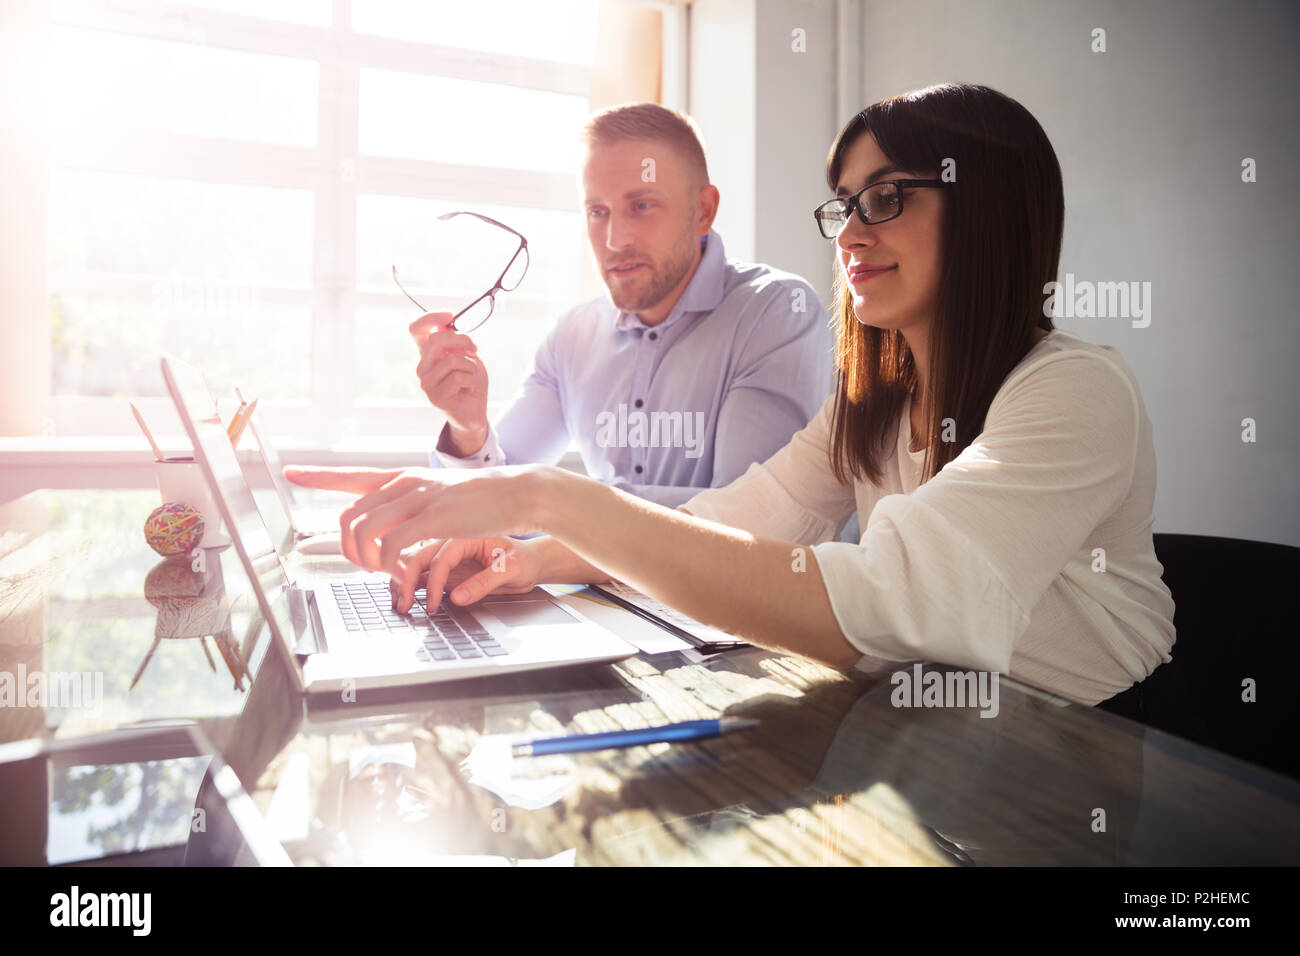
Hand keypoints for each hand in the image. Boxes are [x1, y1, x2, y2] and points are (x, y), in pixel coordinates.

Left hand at [284, 465, 555, 574]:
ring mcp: (418, 498)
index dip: (318, 476)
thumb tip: (396, 523)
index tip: (291, 472)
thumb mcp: (441, 497)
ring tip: (385, 572)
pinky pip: (391, 542)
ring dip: (364, 558)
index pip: (352, 475)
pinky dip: (387, 563)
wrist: (519, 492)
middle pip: (349, 514)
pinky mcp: (434, 517)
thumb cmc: (484, 500)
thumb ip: (415, 506)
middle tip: (367, 567)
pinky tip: (401, 572)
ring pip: (363, 528)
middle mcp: (405, 483)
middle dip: (347, 547)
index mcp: (405, 478)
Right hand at [389, 537, 543, 612]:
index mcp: (467, 537)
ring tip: (398, 603)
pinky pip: (420, 575)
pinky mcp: (445, 570)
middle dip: (405, 581)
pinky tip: (402, 597)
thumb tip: (456, 597)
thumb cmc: (524, 560)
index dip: (433, 583)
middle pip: (418, 557)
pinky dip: (407, 584)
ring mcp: (446, 557)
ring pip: (412, 564)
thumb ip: (484, 582)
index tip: (432, 604)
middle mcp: (451, 543)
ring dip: (400, 582)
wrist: (530, 562)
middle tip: (403, 605)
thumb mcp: (511, 570)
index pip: (440, 558)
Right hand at [410, 312, 488, 454]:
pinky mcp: (435, 396)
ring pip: (452, 360)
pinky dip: (472, 381)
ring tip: (472, 377)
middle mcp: (423, 367)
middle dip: (462, 340)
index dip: (430, 318)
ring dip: (471, 366)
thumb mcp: (467, 356)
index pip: (416, 330)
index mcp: (428, 354)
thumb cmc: (471, 382)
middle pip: (436, 340)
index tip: (450, 316)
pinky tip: (469, 390)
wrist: (474, 413)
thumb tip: (449, 326)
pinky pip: (459, 377)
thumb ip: (456, 342)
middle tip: (474, 348)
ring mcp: (426, 382)